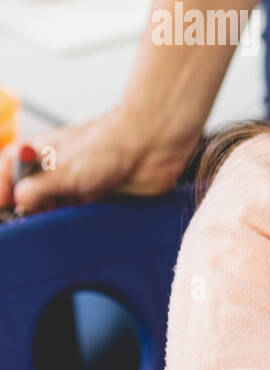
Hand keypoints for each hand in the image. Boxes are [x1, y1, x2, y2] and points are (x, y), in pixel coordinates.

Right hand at [0, 105, 200, 214]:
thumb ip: (37, 189)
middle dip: (26, 208)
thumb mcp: (64, 170)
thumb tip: (20, 203)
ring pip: (55, 205)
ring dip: (52, 216)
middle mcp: (58, 167)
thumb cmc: (110, 144)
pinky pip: (81, 212)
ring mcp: (79, 181)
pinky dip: (75, 220)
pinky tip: (74, 225)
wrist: (154, 145)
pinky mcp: (100, 194)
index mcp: (41, 152)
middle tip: (25, 223)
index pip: (9, 170)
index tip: (4, 205)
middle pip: (30, 191)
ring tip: (51, 224)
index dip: (3, 187)